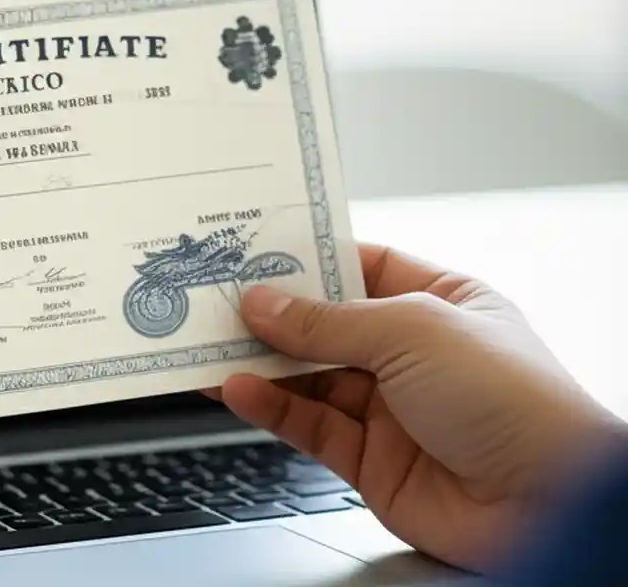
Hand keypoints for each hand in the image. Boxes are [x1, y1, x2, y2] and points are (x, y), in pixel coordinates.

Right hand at [213, 244, 620, 572]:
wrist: (546, 504)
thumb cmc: (511, 399)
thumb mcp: (413, 331)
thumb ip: (327, 321)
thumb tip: (262, 303)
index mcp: (442, 303)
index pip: (362, 268)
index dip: (308, 260)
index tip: (252, 252)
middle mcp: (414, 354)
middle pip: (325, 325)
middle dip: (271, 315)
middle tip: (213, 300)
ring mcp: (391, 409)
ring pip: (308, 378)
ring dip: (259, 363)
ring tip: (209, 347)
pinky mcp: (370, 461)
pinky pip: (308, 426)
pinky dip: (269, 407)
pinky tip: (237, 389)